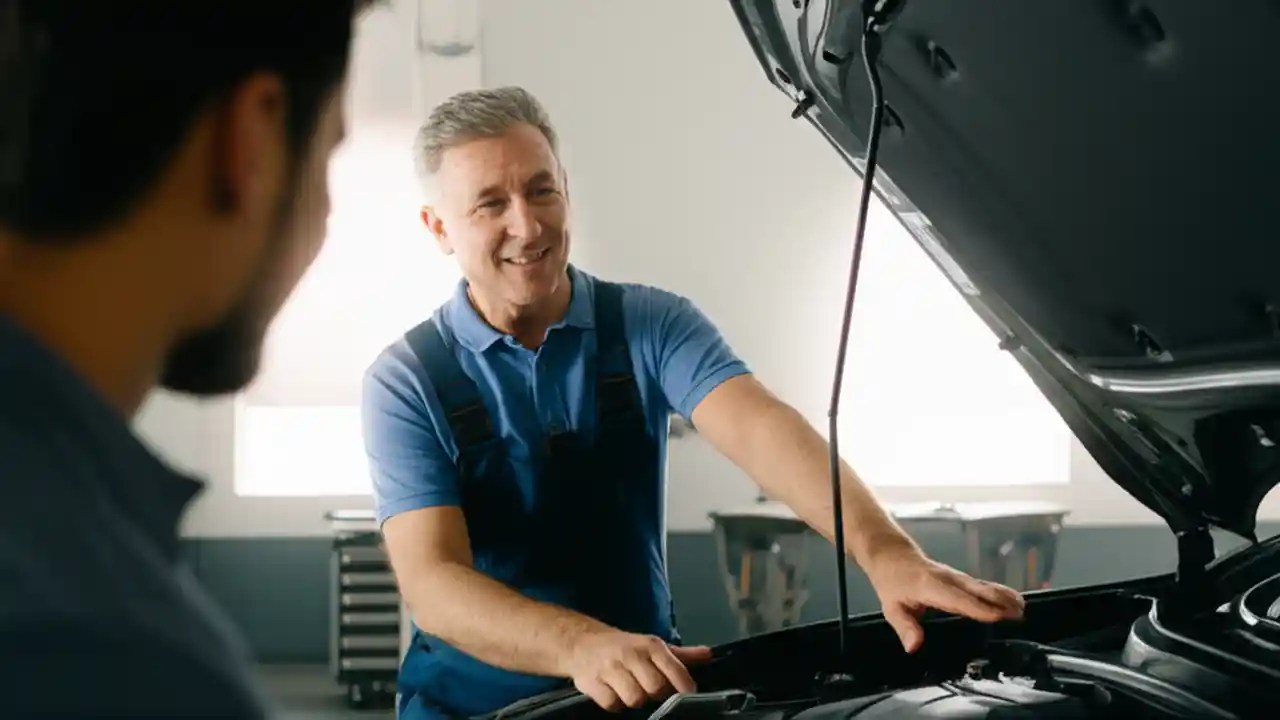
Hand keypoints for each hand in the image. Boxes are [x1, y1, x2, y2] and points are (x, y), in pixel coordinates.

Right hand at [565, 630, 712, 710]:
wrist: (582, 642)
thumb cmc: (624, 647)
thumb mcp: (652, 646)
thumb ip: (681, 655)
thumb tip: (709, 655)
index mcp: (650, 646)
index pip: (676, 671)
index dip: (684, 687)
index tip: (686, 694)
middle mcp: (631, 655)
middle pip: (656, 688)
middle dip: (656, 694)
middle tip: (650, 690)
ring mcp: (610, 668)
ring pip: (634, 699)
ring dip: (634, 700)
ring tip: (630, 690)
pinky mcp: (591, 682)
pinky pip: (611, 704)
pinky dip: (614, 703)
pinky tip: (613, 693)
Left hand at [866, 545, 1024, 652]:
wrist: (891, 554)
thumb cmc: (892, 581)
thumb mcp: (892, 607)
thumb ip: (905, 627)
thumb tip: (914, 646)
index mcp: (931, 586)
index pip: (959, 599)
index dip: (979, 608)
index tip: (999, 616)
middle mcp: (948, 579)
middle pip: (977, 590)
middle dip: (1000, 601)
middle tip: (1020, 614)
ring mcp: (955, 576)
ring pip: (982, 585)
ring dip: (1003, 595)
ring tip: (1022, 607)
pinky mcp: (959, 578)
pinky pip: (980, 585)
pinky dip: (997, 591)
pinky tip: (1012, 599)